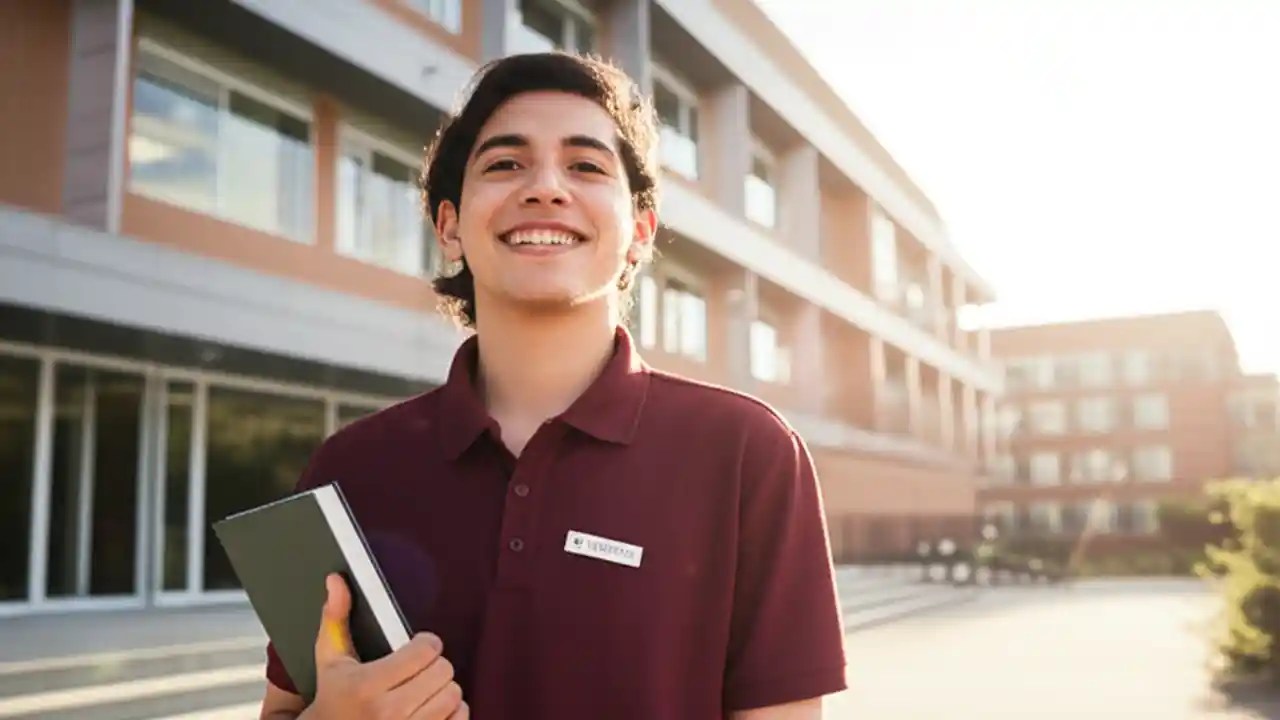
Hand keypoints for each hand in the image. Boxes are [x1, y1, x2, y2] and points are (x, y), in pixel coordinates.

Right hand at [306, 573, 467, 718]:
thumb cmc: (334, 701)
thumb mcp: (330, 660)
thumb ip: (335, 617)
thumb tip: (336, 580)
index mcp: (366, 686)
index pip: (425, 651)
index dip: (425, 643)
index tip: (418, 646)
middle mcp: (389, 713)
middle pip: (444, 670)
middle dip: (433, 665)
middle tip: (419, 669)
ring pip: (454, 695)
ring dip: (443, 688)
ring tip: (424, 689)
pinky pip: (461, 718)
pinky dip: (453, 712)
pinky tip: (431, 709)